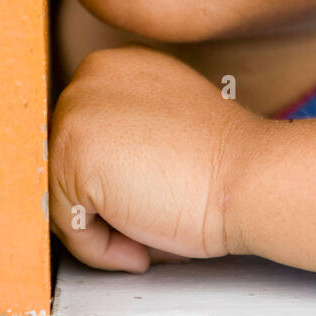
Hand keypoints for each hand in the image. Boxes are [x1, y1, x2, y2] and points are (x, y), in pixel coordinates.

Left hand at [48, 44, 258, 271]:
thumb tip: (90, 184)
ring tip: (148, 233)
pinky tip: (141, 243)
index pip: (87, 139)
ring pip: (62, 195)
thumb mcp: (167, 128)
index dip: (114, 181)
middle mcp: (91, 77)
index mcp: (119, 66)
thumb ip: (127, 135)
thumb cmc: (227, 167)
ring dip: (103, 229)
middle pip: (67, 164)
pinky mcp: (70, 153)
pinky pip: (67, 224)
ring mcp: (76, 111)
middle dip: (103, 204)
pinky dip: (100, 249)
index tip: (150, 200)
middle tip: (149, 223)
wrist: (253, 178)